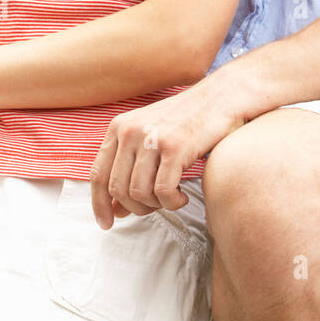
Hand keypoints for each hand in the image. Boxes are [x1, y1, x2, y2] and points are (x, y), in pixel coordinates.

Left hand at [90, 74, 244, 229]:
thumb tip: (115, 210)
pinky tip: (182, 197)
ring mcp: (151, 138)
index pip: (98, 175)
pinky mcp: (175, 148)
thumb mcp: (149, 137)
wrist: (221, 97)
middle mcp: (130, 131)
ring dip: (157, 206)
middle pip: (118, 189)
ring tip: (172, 198)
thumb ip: (129, 169)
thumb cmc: (187, 122)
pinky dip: (172, 203)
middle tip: (155, 207)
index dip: (99, 204)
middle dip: (135, 208)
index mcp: (119, 127)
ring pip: (139, 194)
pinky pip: (163, 192)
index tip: (106, 223)